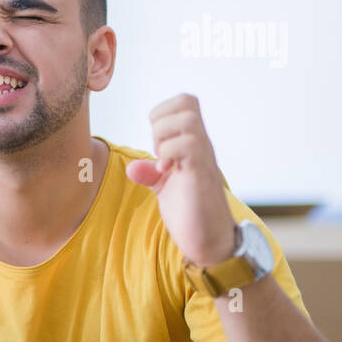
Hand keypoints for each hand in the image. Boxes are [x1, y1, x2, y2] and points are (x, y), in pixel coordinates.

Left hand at [125, 93, 236, 266]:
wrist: (209, 241)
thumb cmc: (190, 212)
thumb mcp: (165, 188)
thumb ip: (150, 174)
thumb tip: (133, 167)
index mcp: (193, 144)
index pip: (184, 101)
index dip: (163, 112)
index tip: (156, 141)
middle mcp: (202, 145)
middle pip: (187, 101)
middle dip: (161, 119)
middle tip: (158, 148)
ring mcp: (203, 158)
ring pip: (188, 120)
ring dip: (164, 136)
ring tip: (162, 161)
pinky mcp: (201, 174)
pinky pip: (188, 146)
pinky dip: (169, 154)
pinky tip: (165, 172)